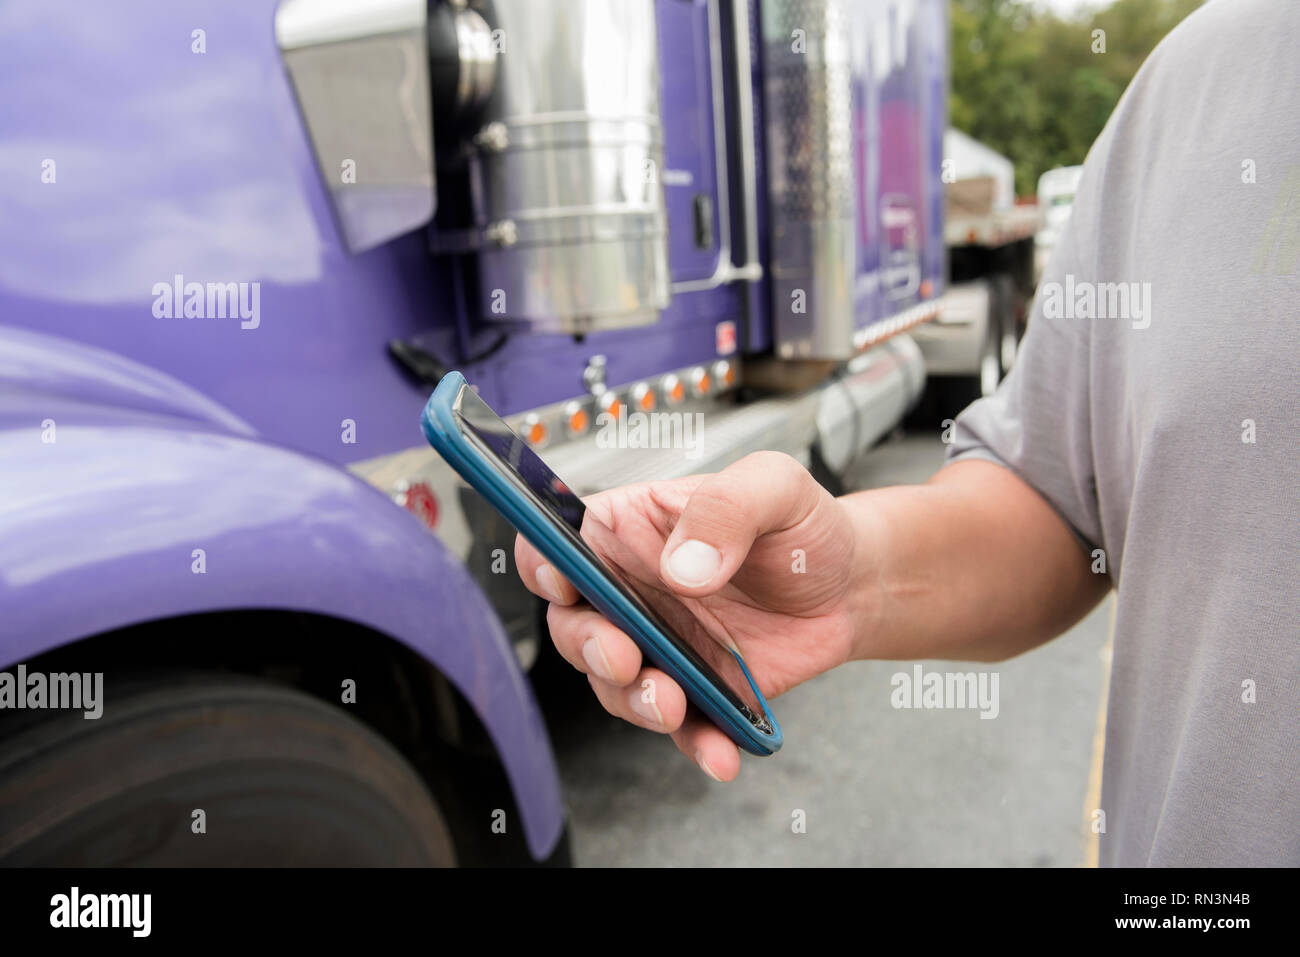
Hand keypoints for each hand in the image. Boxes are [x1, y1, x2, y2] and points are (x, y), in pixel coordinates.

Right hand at [515, 452, 864, 780]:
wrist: (851, 585)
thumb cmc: (801, 524)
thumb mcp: (774, 486)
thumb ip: (726, 510)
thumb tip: (684, 567)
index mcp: (632, 529)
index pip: (560, 542)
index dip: (544, 561)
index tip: (563, 583)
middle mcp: (632, 590)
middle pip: (573, 623)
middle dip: (588, 646)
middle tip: (624, 656)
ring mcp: (660, 644)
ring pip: (614, 684)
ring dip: (633, 700)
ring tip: (671, 703)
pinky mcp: (695, 689)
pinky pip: (679, 725)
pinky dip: (694, 743)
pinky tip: (720, 753)